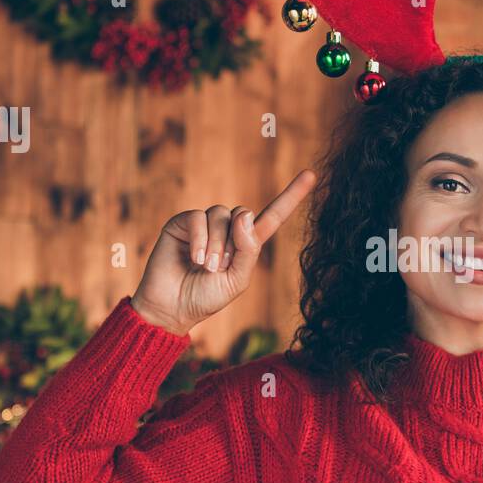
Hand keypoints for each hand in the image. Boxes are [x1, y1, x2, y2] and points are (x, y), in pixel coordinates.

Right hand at [130, 170, 316, 334]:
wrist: (172, 308)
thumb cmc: (206, 297)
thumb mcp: (237, 280)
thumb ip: (248, 250)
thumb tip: (243, 215)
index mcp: (246, 244)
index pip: (272, 216)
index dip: (291, 196)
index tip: (311, 175)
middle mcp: (227, 229)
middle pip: (242, 213)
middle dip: (233, 242)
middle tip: (218, 268)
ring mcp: (203, 225)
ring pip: (220, 214)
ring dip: (216, 244)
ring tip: (205, 266)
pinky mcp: (181, 224)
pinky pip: (197, 217)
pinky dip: (199, 238)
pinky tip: (194, 257)